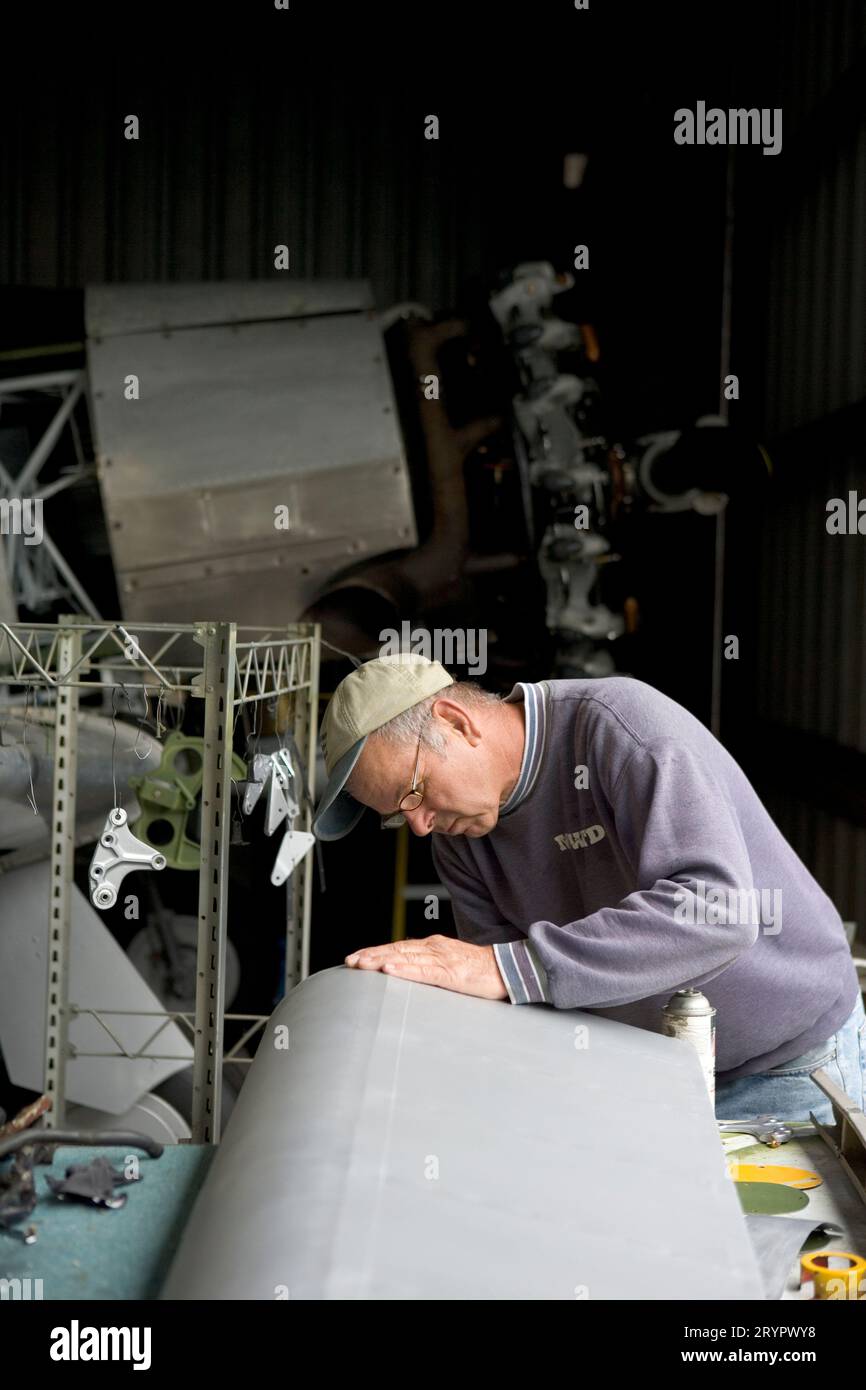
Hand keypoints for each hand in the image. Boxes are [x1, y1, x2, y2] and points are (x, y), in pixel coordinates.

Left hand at [344, 935, 508, 1001]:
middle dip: (371, 956)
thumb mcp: (450, 967)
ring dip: (380, 961)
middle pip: (396, 951)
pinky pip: (424, 971)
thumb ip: (430, 968)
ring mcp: (443, 959)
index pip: (398, 948)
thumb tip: (408, 973)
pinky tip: (389, 971)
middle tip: (349, 962)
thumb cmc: (481, 971)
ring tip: (361, 964)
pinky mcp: (452, 973)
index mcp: (433, 947)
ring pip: (405, 958)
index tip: (355, 959)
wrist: (510, 970)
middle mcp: (435, 948)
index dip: (375, 952)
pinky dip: (404, 970)